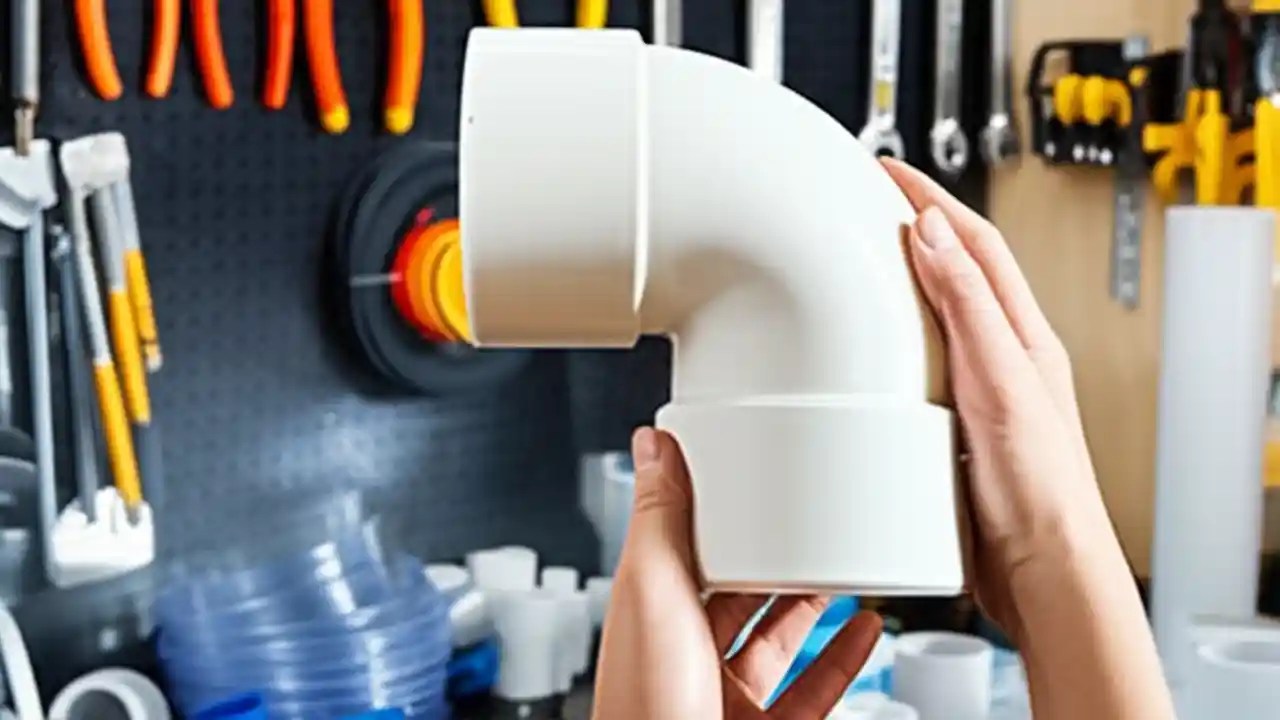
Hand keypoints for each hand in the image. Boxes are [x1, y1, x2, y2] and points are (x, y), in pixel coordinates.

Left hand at [591, 427, 883, 719]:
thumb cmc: (647, 703)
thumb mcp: (653, 590)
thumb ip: (661, 518)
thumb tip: (652, 444)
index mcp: (655, 613)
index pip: (687, 549)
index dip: (719, 514)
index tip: (753, 477)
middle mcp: (686, 654)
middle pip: (739, 592)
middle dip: (776, 555)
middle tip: (815, 517)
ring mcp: (726, 698)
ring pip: (778, 640)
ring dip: (814, 604)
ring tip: (847, 565)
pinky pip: (812, 689)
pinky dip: (842, 658)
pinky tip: (867, 630)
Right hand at [881, 158, 1121, 640]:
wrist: (1038, 570)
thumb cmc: (1039, 491)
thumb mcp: (1003, 385)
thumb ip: (971, 308)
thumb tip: (936, 233)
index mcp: (1023, 337)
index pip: (975, 243)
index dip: (931, 196)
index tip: (887, 168)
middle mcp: (1000, 358)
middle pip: (953, 271)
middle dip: (909, 227)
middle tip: (861, 204)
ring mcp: (974, 392)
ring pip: (931, 319)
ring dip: (894, 284)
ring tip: (850, 261)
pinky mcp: (949, 428)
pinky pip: (912, 368)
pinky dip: (882, 346)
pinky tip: (854, 355)